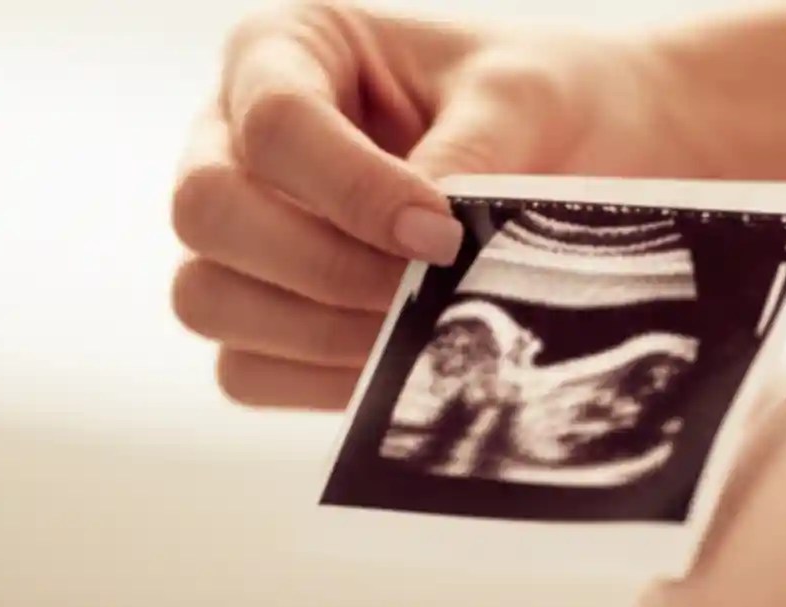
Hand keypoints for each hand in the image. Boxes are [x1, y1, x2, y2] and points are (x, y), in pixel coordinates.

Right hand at [170, 1, 703, 409]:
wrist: (580, 153)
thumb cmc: (540, 100)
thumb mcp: (517, 102)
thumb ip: (462, 162)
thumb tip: (412, 257)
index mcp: (286, 47)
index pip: (274, 123)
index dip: (352, 191)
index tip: (442, 233)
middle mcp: (233, 137)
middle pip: (205, 211)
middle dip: (322, 266)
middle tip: (425, 290)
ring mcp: (238, 232)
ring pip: (205, 298)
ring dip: (316, 333)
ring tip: (419, 333)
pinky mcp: (259, 312)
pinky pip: (244, 370)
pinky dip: (317, 381)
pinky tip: (397, 364)